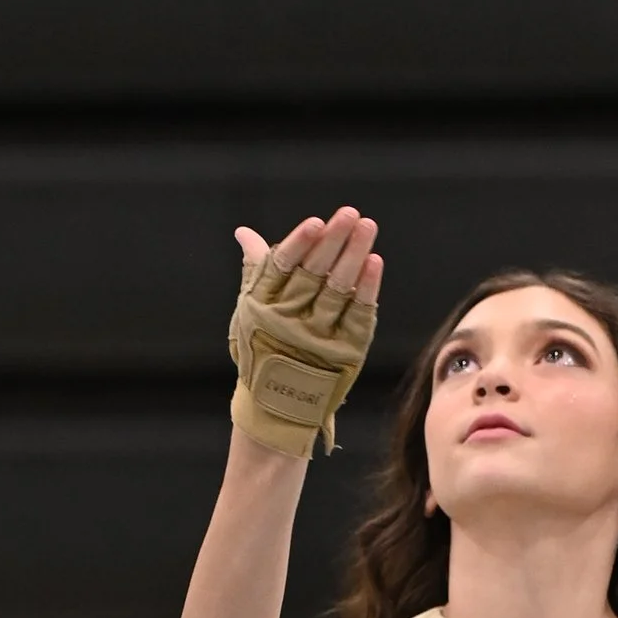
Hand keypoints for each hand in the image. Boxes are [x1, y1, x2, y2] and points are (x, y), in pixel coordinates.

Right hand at [228, 206, 382, 457]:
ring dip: (354, 256)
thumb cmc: (263, 346)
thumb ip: (255, 268)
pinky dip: (367, 288)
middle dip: (332, 242)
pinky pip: (357, 315)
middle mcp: (288, 320)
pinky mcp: (344, 351)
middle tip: (350, 214)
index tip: (316, 222)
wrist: (277, 404)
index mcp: (262, 306)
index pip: (281, 267)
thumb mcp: (250, 309)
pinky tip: (374, 263)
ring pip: (337, 291)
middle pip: (313, 274)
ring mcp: (318, 337)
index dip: (299, 243)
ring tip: (367, 226)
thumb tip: (243, 233)